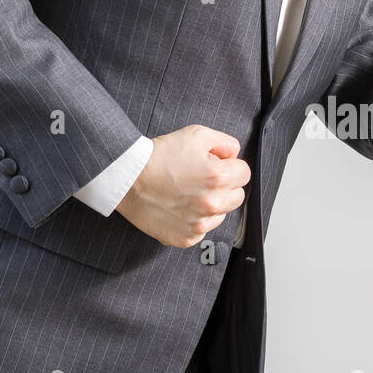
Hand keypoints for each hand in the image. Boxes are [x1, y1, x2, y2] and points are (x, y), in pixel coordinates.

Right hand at [116, 125, 250, 247]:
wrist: (127, 178)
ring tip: (187, 193)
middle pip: (237, 196)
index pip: (245, 173)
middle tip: (202, 179)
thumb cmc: (158, 156)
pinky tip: (179, 207)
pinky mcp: (186, 237)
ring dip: (211, 205)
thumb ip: (225, 143)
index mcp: (219, 177)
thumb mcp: (196, 135)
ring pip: (221, 214)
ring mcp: (199, 224)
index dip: (230, 166)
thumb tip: (234, 154)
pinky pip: (202, 230)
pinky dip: (194, 221)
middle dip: (225, 186)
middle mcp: (212, 203)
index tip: (216, 165)